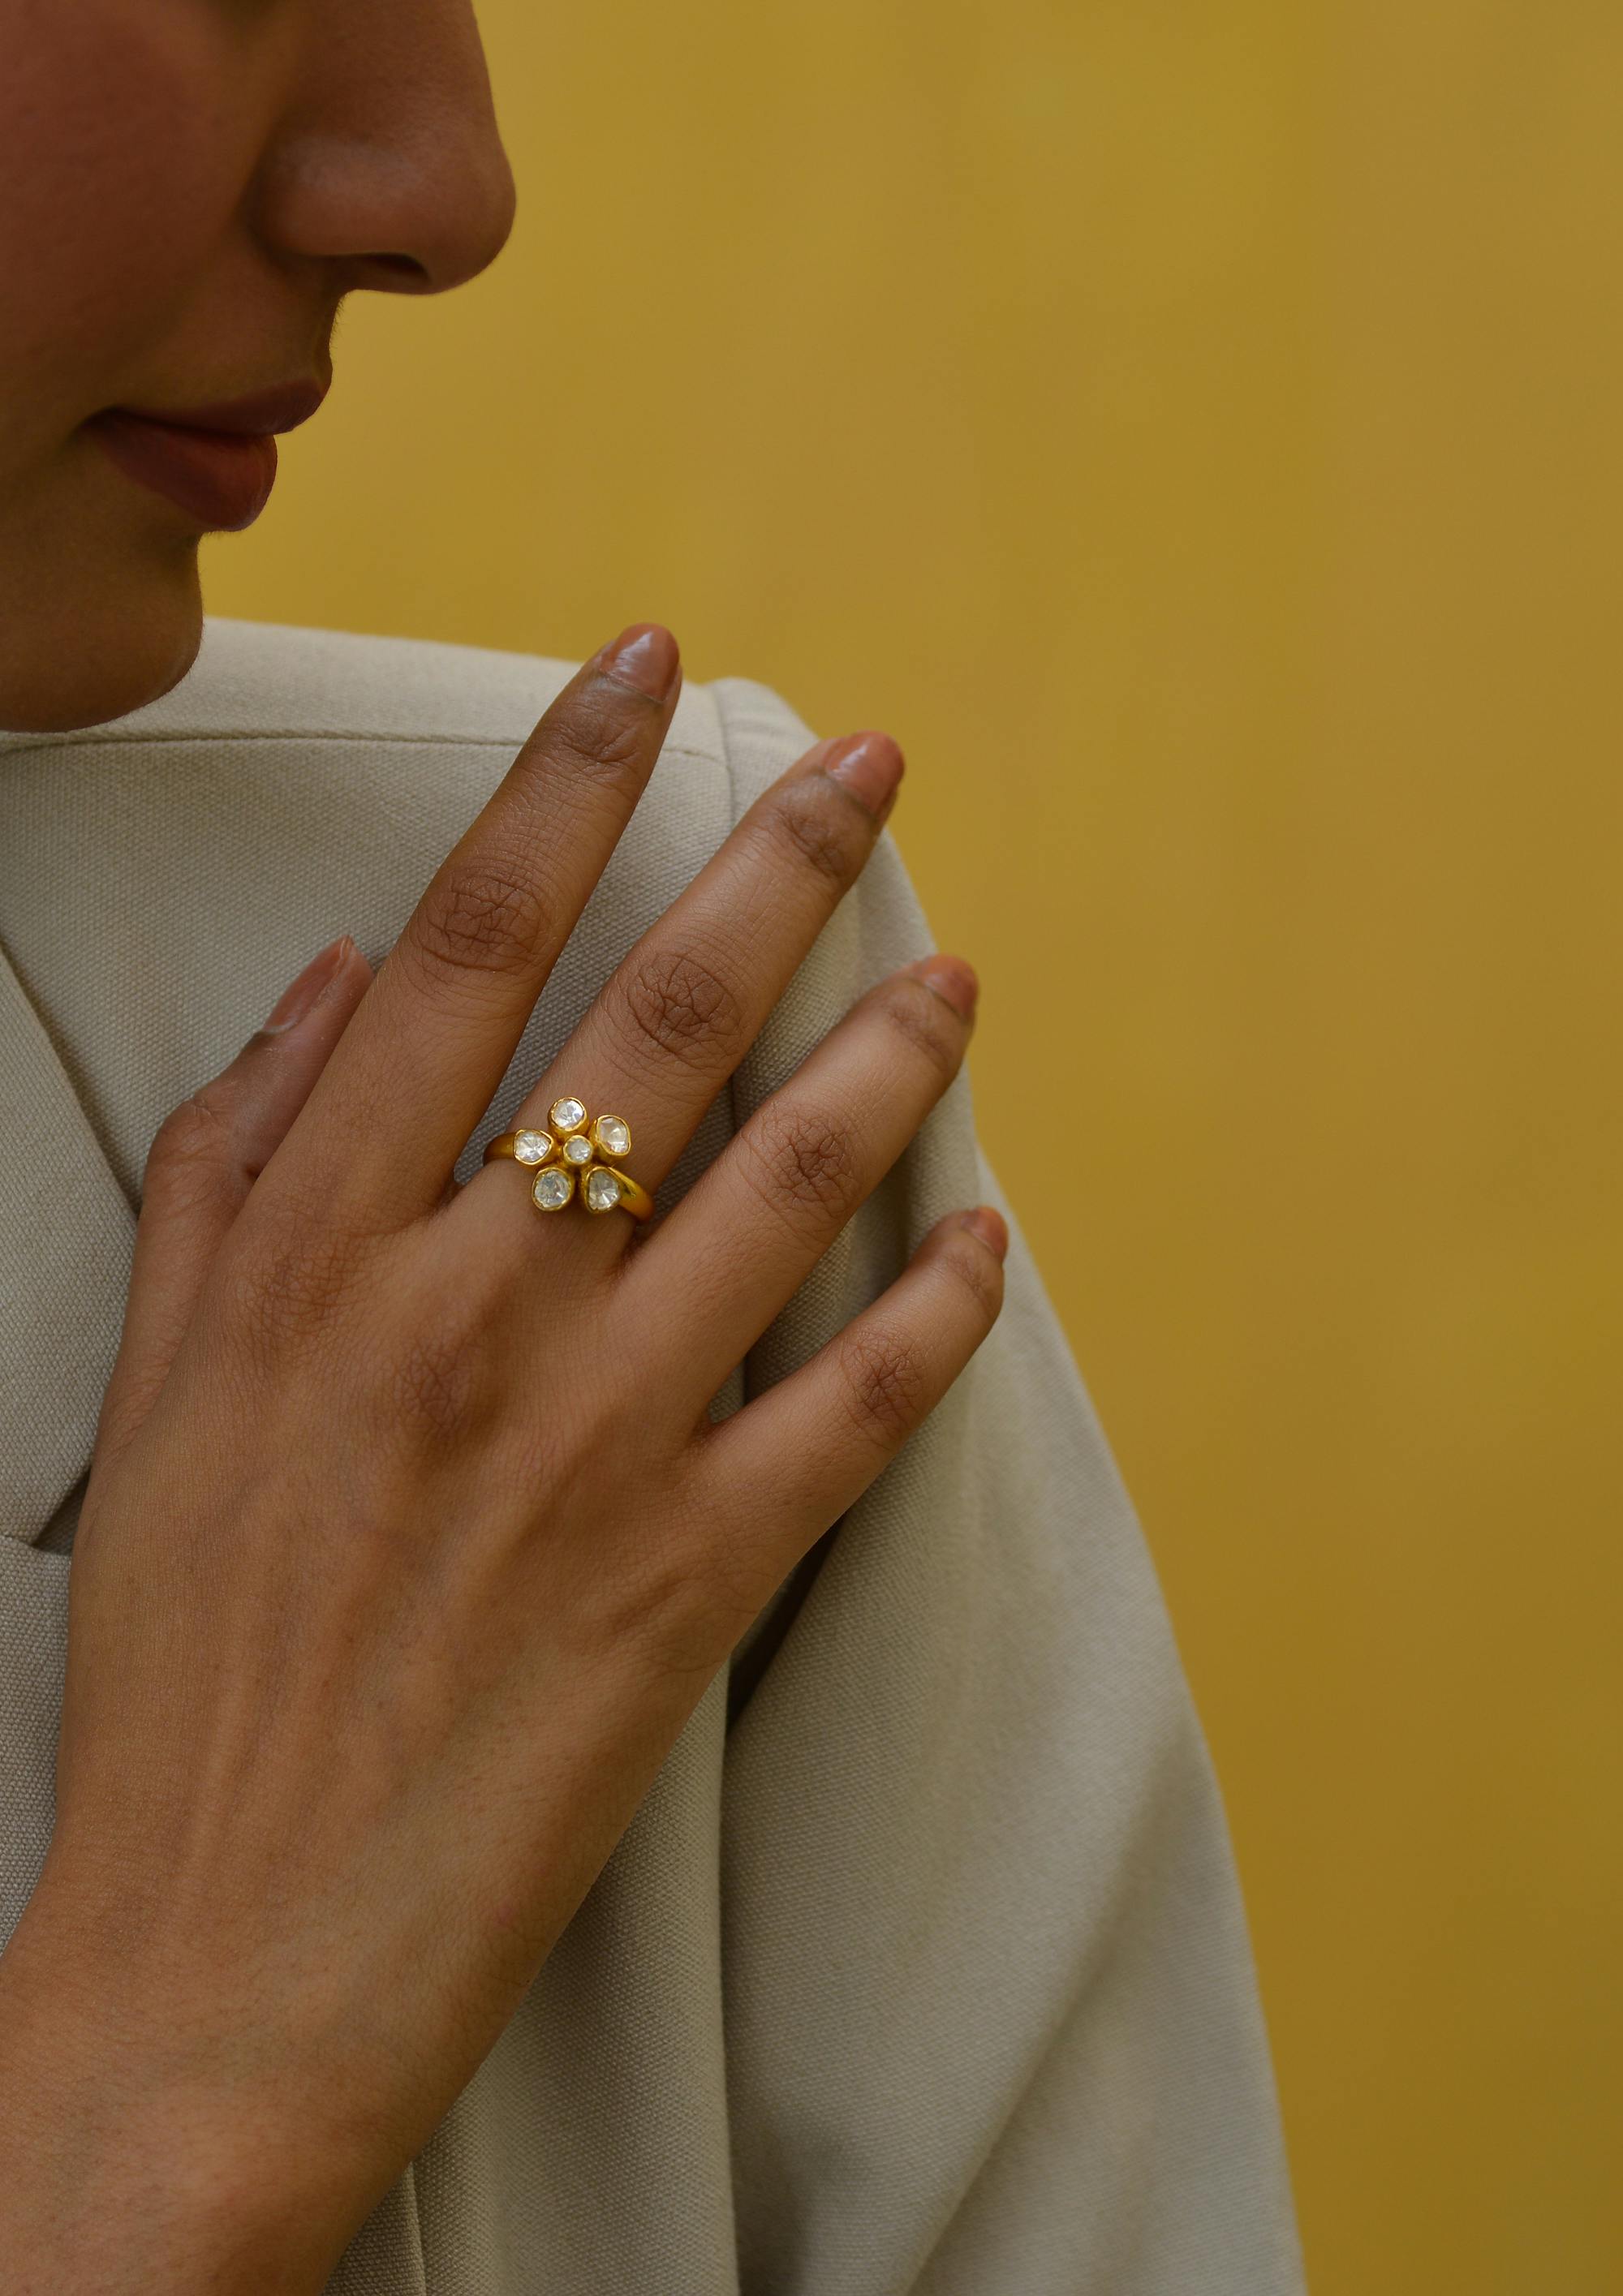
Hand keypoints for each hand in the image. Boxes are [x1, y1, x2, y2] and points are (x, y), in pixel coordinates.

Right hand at [0, 624, 1005, 2292]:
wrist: (209, 1954)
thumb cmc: (178, 1660)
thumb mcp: (152, 1389)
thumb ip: (226, 1170)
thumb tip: (321, 986)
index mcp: (311, 1247)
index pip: (456, 949)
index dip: (561, 785)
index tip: (642, 662)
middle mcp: (455, 1310)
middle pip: (646, 1024)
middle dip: (775, 862)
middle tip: (876, 760)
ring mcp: (584, 1444)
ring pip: (783, 1184)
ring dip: (891, 1058)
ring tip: (959, 972)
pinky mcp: (684, 1584)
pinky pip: (850, 1410)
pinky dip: (934, 1316)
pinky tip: (989, 1244)